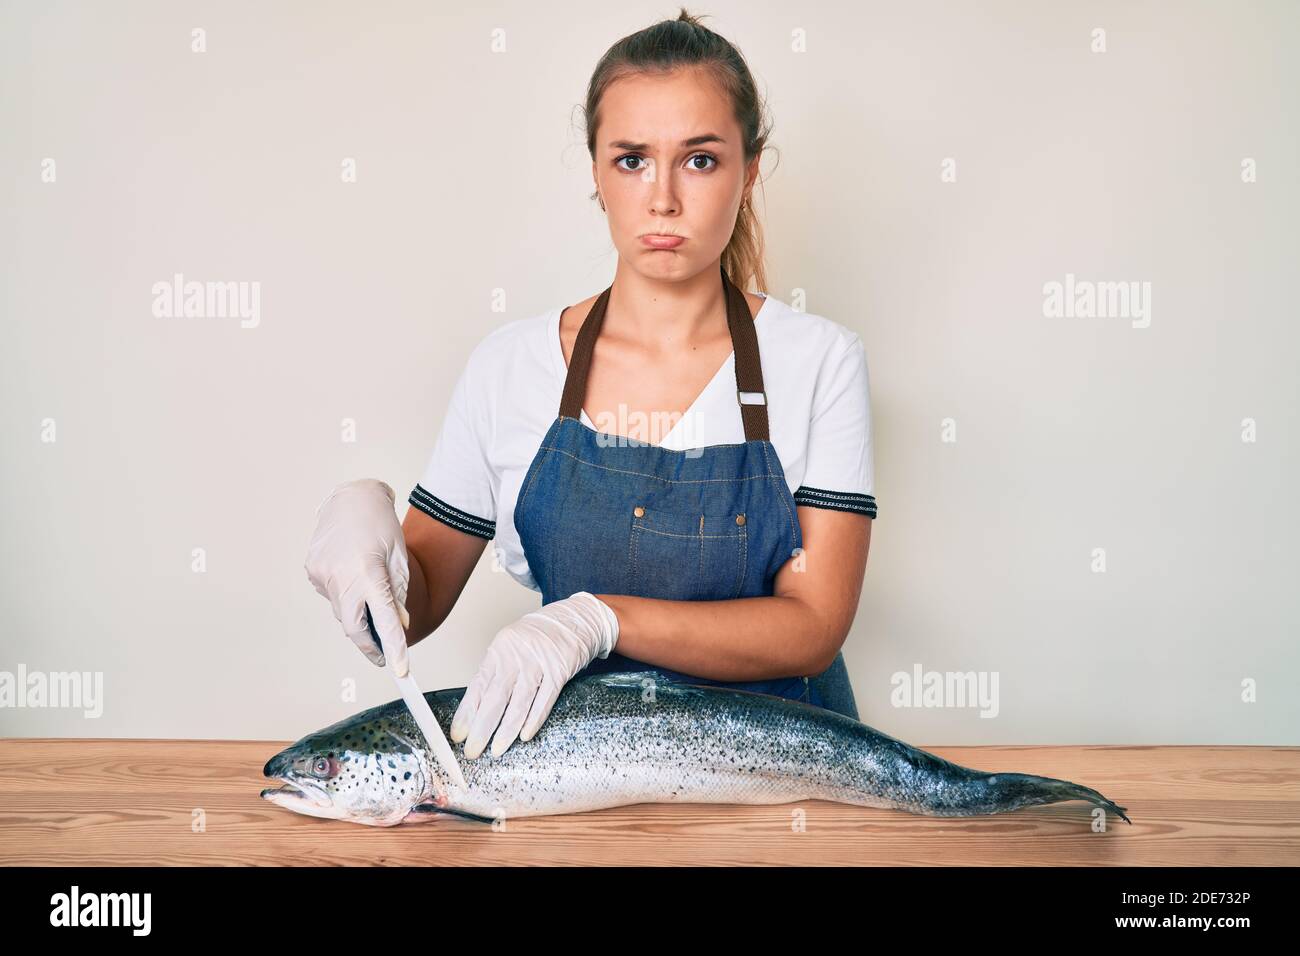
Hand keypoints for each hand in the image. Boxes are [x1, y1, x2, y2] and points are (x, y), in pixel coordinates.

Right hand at [304, 478, 411, 676]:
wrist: (351, 497)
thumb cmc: (381, 525)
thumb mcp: (399, 558)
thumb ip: (397, 594)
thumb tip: (397, 625)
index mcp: (367, 573)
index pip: (383, 621)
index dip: (393, 647)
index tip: (400, 670)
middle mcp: (340, 577)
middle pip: (354, 628)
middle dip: (370, 645)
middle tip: (385, 655)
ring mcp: (322, 575)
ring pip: (343, 612)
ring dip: (359, 616)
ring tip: (372, 598)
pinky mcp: (313, 571)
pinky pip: (333, 596)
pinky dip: (346, 595)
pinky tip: (353, 575)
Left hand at [449, 592, 618, 758]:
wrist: (575, 619)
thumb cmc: (540, 637)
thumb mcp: (512, 647)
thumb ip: (497, 672)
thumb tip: (478, 706)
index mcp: (499, 650)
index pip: (478, 686)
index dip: (467, 713)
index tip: (458, 734)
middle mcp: (516, 656)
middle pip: (495, 697)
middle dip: (482, 728)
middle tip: (473, 750)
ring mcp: (539, 663)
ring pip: (519, 703)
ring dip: (506, 730)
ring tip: (496, 750)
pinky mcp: (559, 670)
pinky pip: (544, 700)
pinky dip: (534, 720)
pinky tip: (524, 735)